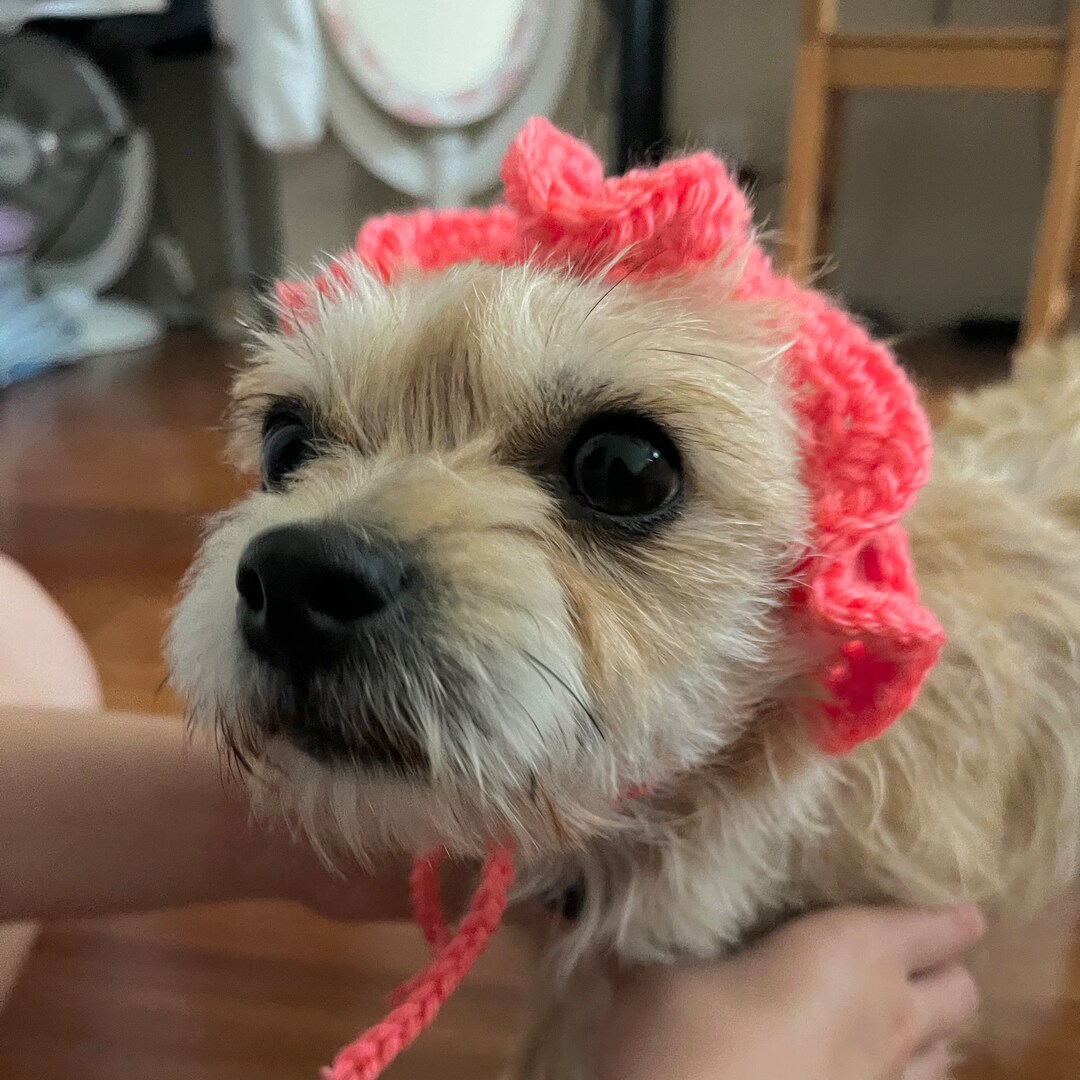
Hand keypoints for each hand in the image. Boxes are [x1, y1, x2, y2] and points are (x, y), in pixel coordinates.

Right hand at [596, 905, 984, 1079]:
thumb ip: (619, 935)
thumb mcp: (647, 977)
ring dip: (928, 1031)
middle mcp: (888, 1019)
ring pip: (948, 1053)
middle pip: (962, 992)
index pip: (937, 926)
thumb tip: (553, 899)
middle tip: (906, 957)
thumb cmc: (686, 1038)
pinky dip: (895, 1078)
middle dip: (946, 973)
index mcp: (853, 953)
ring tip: (886, 1013)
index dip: (948, 915)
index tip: (943, 904)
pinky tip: (852, 1070)